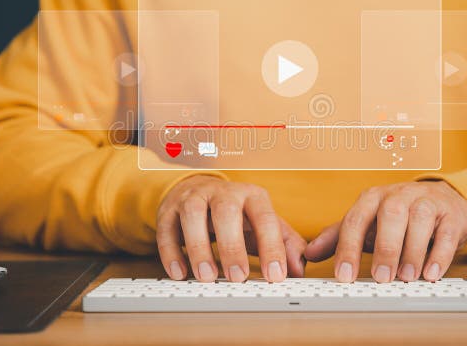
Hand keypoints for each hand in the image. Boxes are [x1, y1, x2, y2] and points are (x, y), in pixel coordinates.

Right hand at [156, 175, 306, 282]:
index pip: (265, 218)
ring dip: (199, 247)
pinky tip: (179, 273)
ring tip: (207, 276)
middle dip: (232, 246)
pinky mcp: (169, 209)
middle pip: (226, 211)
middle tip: (237, 277)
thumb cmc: (237, 213)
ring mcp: (193, 198)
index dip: (271, 246)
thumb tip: (299, 269)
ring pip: (193, 216)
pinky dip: (171, 252)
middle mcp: (223, 193)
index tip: (275, 275)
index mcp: (252, 195)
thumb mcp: (264, 223)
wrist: (198, 189)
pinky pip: (166, 229)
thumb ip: (286, 243)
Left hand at [304, 181, 466, 282]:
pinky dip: (439, 254)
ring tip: (405, 277)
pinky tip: (431, 273)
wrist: (442, 200)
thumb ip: (338, 236)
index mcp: (372, 199)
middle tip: (380, 278)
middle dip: (385, 247)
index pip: (355, 220)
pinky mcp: (451, 215)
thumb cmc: (398, 216)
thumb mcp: (367, 223)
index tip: (344, 275)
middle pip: (391, 215)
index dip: (348, 248)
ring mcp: (426, 202)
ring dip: (412, 251)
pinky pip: (446, 233)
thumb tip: (308, 253)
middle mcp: (398, 196)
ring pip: (419, 221)